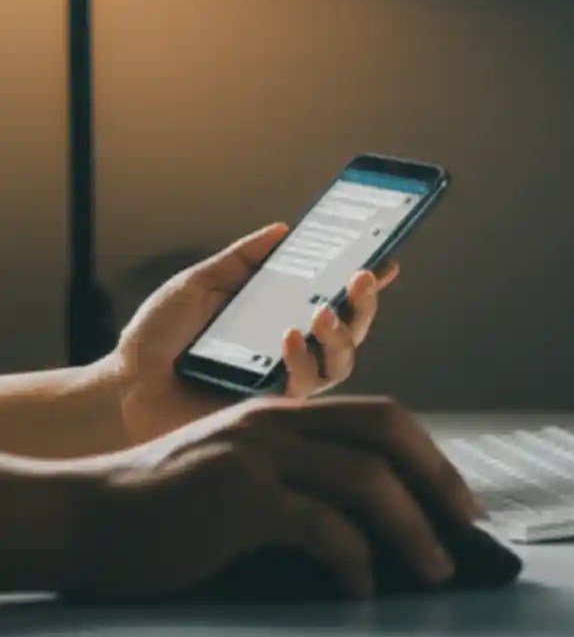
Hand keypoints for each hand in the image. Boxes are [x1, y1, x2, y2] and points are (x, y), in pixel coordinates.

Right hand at [64, 396, 480, 601]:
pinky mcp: (239, 499)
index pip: (381, 417)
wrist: (83, 517)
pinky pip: (324, 528)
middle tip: (468, 527)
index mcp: (284, 415)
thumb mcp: (241, 472)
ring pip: (367, 482)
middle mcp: (277, 424)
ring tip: (434, 570)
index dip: (429, 456)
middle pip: (387, 434)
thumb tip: (374, 524)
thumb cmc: (166, 509)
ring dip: (413, 531)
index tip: (459, 500)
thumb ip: (297, 476)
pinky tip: (362, 590)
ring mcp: (257, 456)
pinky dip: (356, 562)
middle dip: (439, 482)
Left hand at [113, 224, 400, 444]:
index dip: (365, 284)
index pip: (335, 299)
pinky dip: (302, 356)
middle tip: (363, 276)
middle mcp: (293, 351)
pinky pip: (306, 384)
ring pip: (342, 361)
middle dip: (366, 303)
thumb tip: (283, 229)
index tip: (386, 259)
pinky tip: (287, 336)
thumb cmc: (157, 338)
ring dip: (342, 333)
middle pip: (353, 330)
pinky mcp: (274, 407)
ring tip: (323, 309)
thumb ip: (242, 258)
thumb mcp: (199, 282)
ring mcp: (286, 381)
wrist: (124, 387)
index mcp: (279, 318)